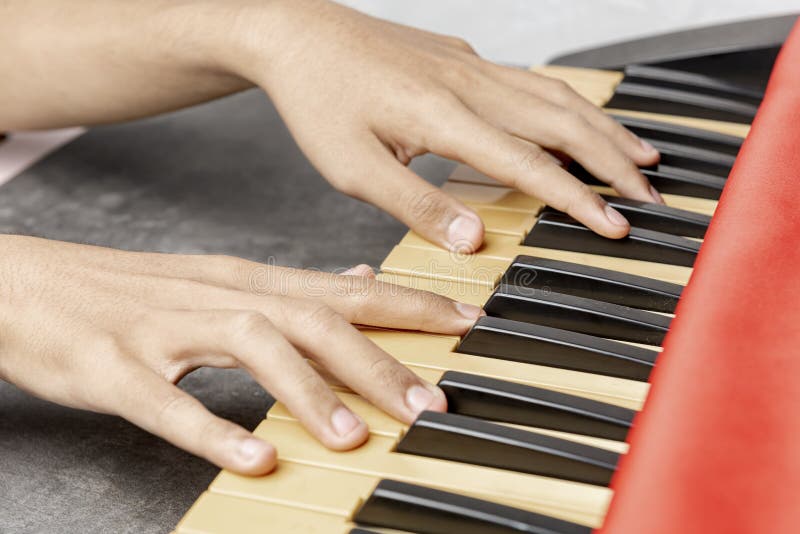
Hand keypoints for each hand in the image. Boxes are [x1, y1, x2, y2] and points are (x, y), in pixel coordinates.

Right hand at [0, 235, 480, 473]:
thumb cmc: (130, 290)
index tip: (467, 324)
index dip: (409, 305)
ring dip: (308, 392)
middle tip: (430, 401)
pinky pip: (168, 402)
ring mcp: (163, 330)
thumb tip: (359, 280)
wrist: (27, 282)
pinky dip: (214, 431)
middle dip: (377, 360)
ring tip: (354, 436)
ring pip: (252, 347)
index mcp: (245, 282)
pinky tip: (255, 457)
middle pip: (311, 318)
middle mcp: (215, 298)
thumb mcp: (219, 280)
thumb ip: (293, 287)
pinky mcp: (113, 367)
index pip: (343, 290)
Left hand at [227, 0, 661, 249]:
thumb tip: (473, 242)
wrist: (297, 32)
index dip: (577, 198)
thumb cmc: (318, 99)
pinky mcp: (465, 60)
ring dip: (602, 127)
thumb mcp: (353, 168)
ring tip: (640, 155)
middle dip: (613, 160)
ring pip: (555, 95)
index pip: (528, 162)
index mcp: (440, 114)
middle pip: (562, 120)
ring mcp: (470, 66)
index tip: (615, 225)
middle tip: (651, 194)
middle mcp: (468, 84)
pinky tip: (581, 121)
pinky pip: (532, 83)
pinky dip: (570, 107)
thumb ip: (416, 206)